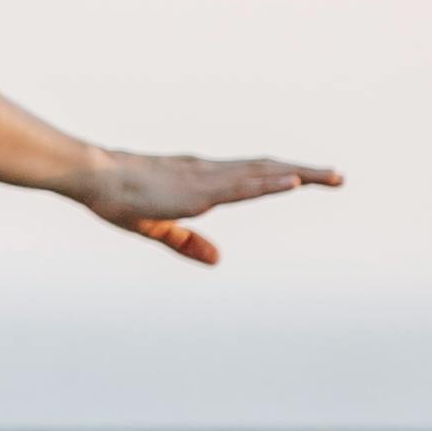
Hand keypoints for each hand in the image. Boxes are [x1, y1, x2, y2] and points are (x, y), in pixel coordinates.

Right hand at [71, 147, 340, 270]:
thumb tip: (218, 260)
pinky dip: (269, 183)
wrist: (93, 178)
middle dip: (303, 173)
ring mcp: (205, 179)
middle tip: (339, 176)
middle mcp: (210, 174)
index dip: (280, 176)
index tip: (311, 178)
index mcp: (202, 181)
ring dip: (297, 174)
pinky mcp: (198, 190)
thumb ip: (188, 243)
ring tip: (329, 176)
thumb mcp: (159, 228)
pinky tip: (292, 182)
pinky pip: (241, 186)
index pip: (250, 175)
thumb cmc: (119, 197)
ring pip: (260, 174)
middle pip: (265, 170)